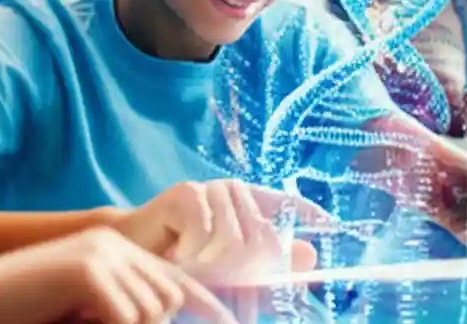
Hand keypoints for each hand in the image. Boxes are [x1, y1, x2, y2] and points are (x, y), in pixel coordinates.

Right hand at [0, 227, 235, 323]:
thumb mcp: (88, 306)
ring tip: (82, 319)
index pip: (174, 277)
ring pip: (150, 312)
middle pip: (167, 299)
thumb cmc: (30, 311)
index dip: (205, 305)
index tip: (233, 323)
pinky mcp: (87, 271)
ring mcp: (102, 254)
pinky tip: (79, 321)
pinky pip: (126, 318)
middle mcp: (113, 244)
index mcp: (115, 248)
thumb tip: (165, 317)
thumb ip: (124, 306)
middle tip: (101, 321)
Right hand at [112, 179, 333, 284]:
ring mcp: (210, 189)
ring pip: (236, 241)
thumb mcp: (227, 269)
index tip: (331, 224)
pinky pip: (206, 235)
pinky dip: (193, 255)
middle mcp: (233, 191)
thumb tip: (312, 255)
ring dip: (213, 266)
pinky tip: (179, 253)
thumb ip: (267, 265)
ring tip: (194, 266)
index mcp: (246, 205)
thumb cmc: (182, 261)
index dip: (309, 212)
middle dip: (241, 271)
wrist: (135, 253)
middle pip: (262, 240)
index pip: (286, 204)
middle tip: (213, 277)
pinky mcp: (187, 194)